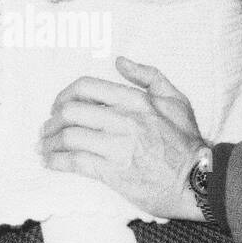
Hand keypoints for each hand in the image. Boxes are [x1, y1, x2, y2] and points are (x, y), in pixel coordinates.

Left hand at [39, 56, 205, 219]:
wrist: (198, 181)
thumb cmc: (187, 142)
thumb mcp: (175, 100)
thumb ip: (148, 76)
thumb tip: (120, 61)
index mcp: (135, 100)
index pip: (86, 88)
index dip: (64, 95)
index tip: (59, 106)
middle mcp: (123, 120)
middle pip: (70, 112)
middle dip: (52, 121)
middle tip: (47, 129)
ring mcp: (117, 146)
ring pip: (69, 137)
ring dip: (49, 142)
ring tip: (44, 147)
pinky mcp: (113, 172)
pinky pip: (75, 162)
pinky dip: (56, 161)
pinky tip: (49, 162)